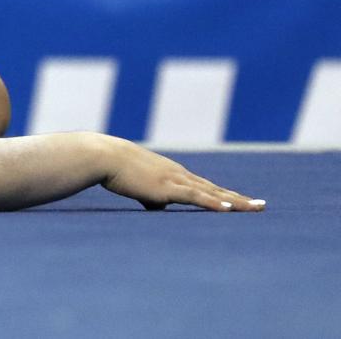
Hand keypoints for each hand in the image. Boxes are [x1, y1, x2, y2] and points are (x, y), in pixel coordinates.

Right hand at [102, 138, 265, 211]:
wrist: (104, 156)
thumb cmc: (116, 169)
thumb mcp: (138, 183)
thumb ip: (151, 196)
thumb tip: (156, 208)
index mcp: (173, 174)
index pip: (206, 187)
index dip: (224, 195)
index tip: (242, 201)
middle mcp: (180, 175)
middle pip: (216, 190)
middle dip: (240, 199)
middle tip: (262, 205)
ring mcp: (175, 180)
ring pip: (212, 193)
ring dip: (235, 202)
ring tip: (255, 208)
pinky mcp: (167, 188)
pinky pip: (196, 197)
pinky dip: (214, 203)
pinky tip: (229, 209)